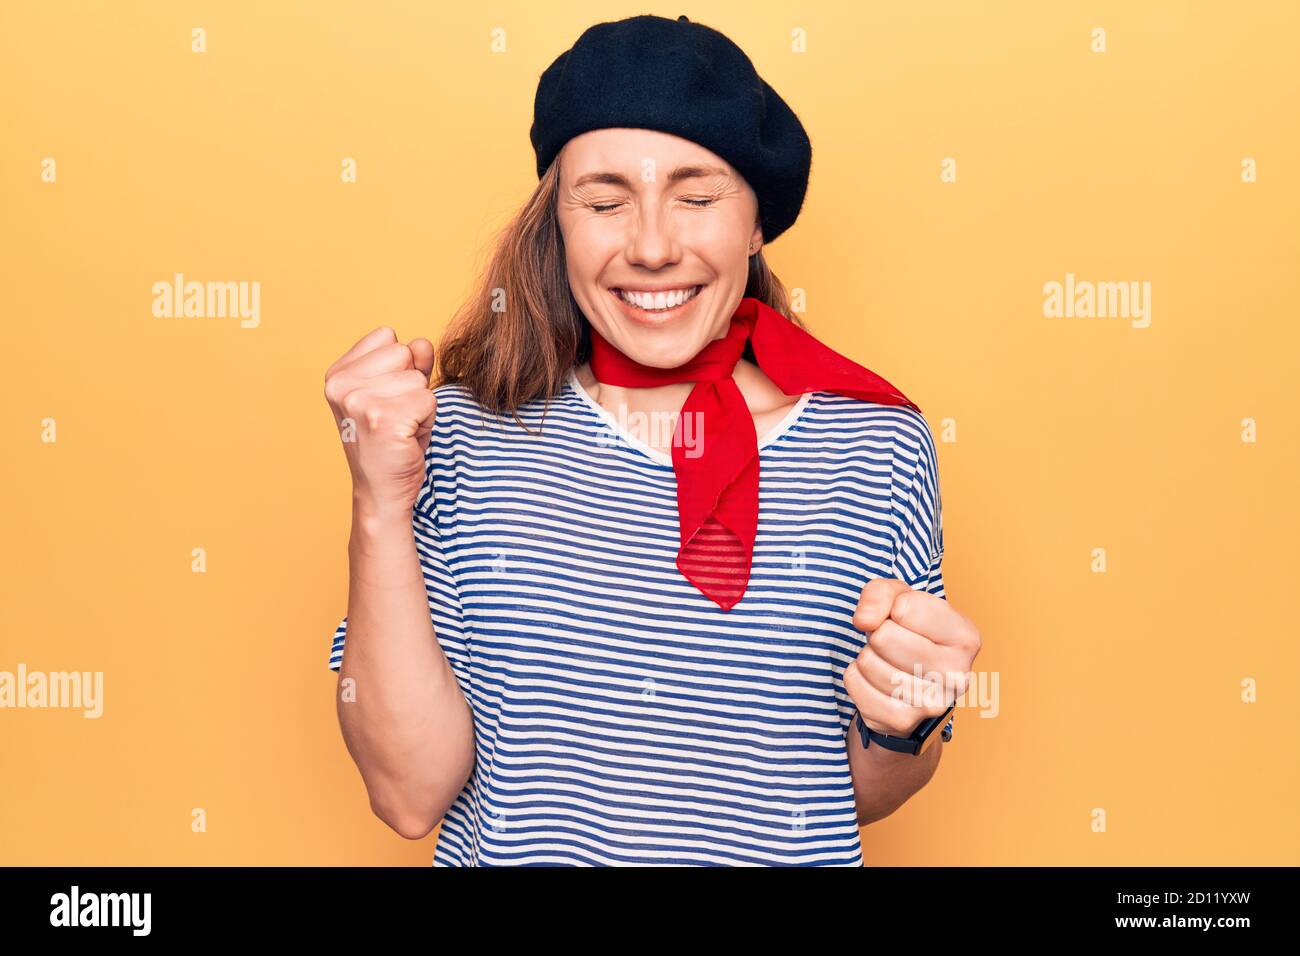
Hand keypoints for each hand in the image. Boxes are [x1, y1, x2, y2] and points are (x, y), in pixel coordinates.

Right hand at [323, 326, 436, 516]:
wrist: (381, 492)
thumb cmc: (391, 443)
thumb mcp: (397, 394)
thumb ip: (410, 363)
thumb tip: (421, 343)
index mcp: (337, 374)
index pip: (387, 337)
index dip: (399, 367)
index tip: (387, 399)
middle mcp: (341, 385)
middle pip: (405, 353)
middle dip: (412, 386)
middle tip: (398, 418)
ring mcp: (359, 402)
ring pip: (418, 378)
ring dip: (421, 406)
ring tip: (402, 429)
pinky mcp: (382, 419)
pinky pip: (428, 399)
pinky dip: (427, 421)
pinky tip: (407, 439)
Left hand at [846, 578, 980, 739]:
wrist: (913, 689)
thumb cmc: (909, 634)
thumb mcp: (900, 598)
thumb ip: (880, 594)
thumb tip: (864, 621)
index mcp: (966, 637)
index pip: (904, 608)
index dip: (893, 609)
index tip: (905, 620)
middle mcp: (957, 674)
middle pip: (883, 637)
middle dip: (878, 634)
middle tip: (893, 644)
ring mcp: (932, 703)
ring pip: (868, 661)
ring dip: (869, 656)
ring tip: (889, 662)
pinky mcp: (903, 721)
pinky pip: (854, 683)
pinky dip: (857, 677)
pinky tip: (878, 682)